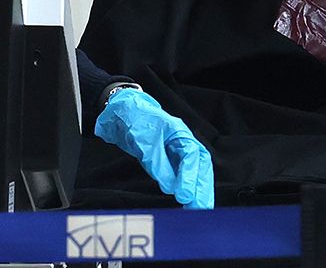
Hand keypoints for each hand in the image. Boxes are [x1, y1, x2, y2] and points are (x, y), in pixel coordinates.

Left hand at [94, 87, 213, 208]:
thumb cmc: (135, 121)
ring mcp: (178, 153)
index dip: (190, 178)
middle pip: (200, 167)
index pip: (192, 156)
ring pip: (195, 173)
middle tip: (201, 209)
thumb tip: (170, 188)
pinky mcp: (170, 161)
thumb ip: (158, 164)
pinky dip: (187, 188)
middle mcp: (184, 143)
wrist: (123, 114)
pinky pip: (182, 176)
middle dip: (202, 188)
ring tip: (197, 210)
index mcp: (181, 133)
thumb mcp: (145, 142)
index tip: (185, 196)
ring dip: (197, 191)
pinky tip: (188, 201)